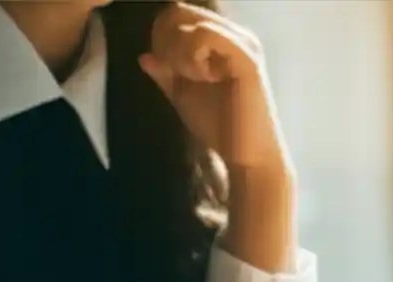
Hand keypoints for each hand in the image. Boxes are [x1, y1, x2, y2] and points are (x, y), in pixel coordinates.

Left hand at [138, 2, 288, 170]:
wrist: (248, 156)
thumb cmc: (220, 127)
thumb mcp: (183, 96)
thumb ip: (165, 74)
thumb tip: (144, 56)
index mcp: (221, 39)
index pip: (176, 14)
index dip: (160, 38)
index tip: (168, 70)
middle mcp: (234, 33)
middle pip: (179, 11)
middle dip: (166, 42)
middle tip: (178, 73)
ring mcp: (242, 43)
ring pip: (190, 22)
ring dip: (180, 53)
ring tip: (195, 78)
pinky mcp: (246, 57)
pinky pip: (205, 35)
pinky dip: (193, 56)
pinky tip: (204, 77)